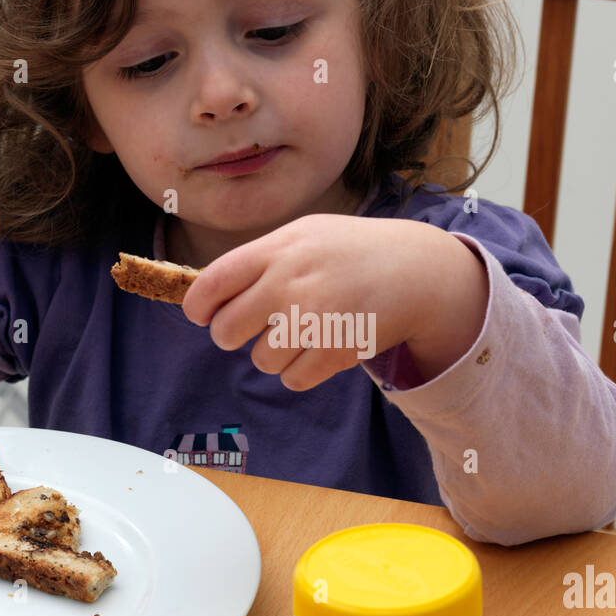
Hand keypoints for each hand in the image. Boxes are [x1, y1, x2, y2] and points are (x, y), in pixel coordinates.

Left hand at [181, 212, 457, 390]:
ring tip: (300, 332)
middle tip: (249, 330)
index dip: (198, 306)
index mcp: (278, 249)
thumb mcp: (304, 235)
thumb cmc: (351, 252)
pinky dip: (299, 371)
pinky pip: (292, 379)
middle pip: (226, 331)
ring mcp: (314, 319)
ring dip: (272, 354)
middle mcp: (291, 282)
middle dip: (231, 336)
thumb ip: (260, 259)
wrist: (417, 270)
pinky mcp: (336, 351)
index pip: (213, 284)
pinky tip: (318, 348)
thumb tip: (208, 294)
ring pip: (260, 360)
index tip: (202, 314)